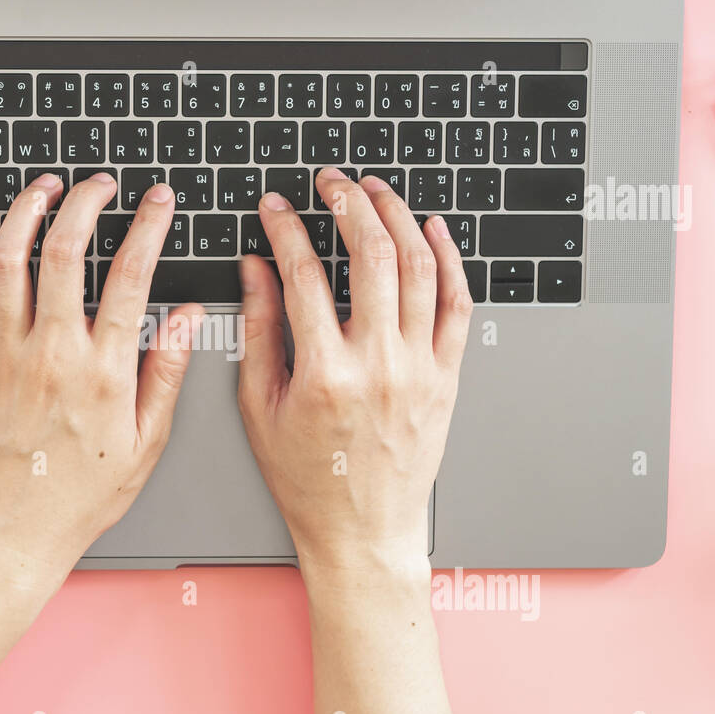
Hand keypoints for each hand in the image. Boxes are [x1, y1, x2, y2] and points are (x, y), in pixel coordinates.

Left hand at [0, 173, 201, 592]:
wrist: (13, 530)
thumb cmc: (78, 494)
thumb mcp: (146, 443)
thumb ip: (165, 374)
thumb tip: (185, 319)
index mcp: (103, 372)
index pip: (132, 277)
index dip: (148, 227)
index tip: (158, 201)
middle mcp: (52, 353)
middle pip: (68, 251)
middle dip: (87, 201)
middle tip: (101, 185)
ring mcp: (6, 353)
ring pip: (12, 258)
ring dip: (29, 209)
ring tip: (46, 185)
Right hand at [236, 168, 472, 585]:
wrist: (364, 530)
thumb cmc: (308, 479)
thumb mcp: (260, 408)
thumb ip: (260, 331)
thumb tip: (256, 268)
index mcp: (324, 374)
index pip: (303, 274)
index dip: (285, 229)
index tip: (275, 207)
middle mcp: (378, 365)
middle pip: (370, 256)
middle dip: (347, 203)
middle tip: (331, 183)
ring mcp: (420, 369)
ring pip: (419, 268)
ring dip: (396, 216)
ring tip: (375, 191)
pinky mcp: (447, 377)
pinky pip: (457, 303)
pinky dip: (448, 258)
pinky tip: (431, 229)